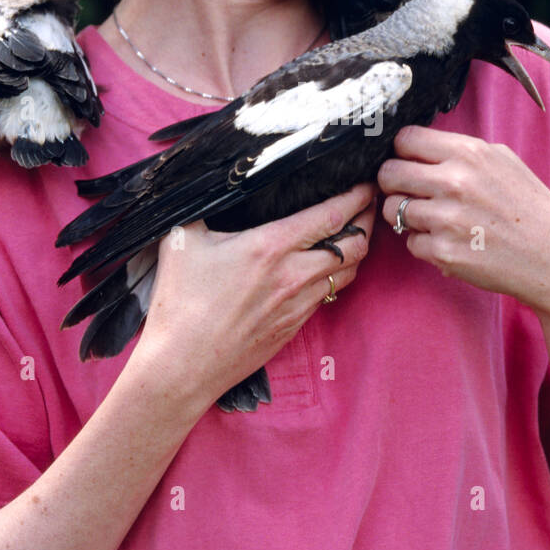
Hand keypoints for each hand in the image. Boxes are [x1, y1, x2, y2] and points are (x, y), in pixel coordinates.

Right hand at [134, 183, 376, 407]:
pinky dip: (337, 276)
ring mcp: (298, 304)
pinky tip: (328, 268)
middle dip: (368, 220)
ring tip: (356, 232)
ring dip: (358, 250)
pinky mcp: (294, 326)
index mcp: (271, 246)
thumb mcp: (181, 241)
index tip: (367, 183)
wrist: (182, 366)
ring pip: (348, 272)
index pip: (333, 215)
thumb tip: (210, 188)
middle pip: (355, 244)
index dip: (357, 196)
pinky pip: (328, 295)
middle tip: (369, 203)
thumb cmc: (179, 303)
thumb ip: (203, 209)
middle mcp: (294, 275)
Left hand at [378, 126, 549, 315]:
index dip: (402, 152)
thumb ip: (461, 151)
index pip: (405, 139)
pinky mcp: (443, 252)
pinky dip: (424, 244)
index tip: (409, 162)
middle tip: (410, 193)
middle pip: (389, 173)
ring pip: (392, 209)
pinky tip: (450, 242)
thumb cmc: (530, 209)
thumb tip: (419, 148)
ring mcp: (446, 219)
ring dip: (407, 216)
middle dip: (394, 184)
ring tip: (435, 220)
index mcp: (469, 153)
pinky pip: (410, 242)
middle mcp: (454, 182)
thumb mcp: (504, 162)